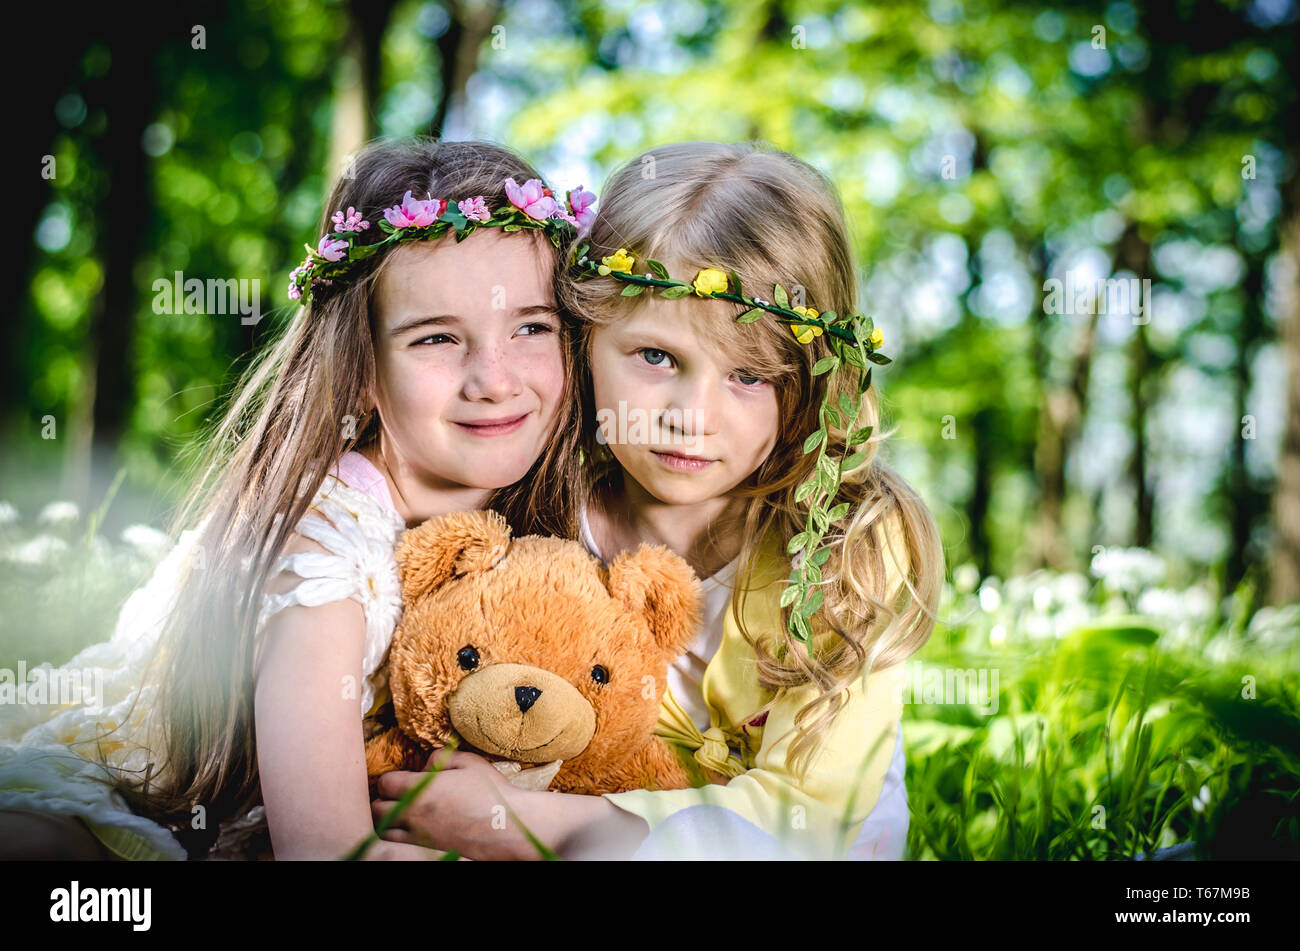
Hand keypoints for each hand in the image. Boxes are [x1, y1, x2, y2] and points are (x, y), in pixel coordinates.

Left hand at [371, 747, 554, 860]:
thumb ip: (441, 757)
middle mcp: (413, 815)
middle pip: (376, 811)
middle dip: (382, 801)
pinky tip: (415, 829)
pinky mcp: (429, 851)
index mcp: (420, 790)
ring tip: (400, 814)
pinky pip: (401, 845)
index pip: (385, 784)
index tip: (401, 778)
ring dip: (387, 822)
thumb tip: (425, 765)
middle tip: (395, 796)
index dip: (390, 779)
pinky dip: (400, 837)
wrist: (507, 827)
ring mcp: (419, 837)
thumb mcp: (469, 762)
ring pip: (384, 833)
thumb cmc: (491, 792)